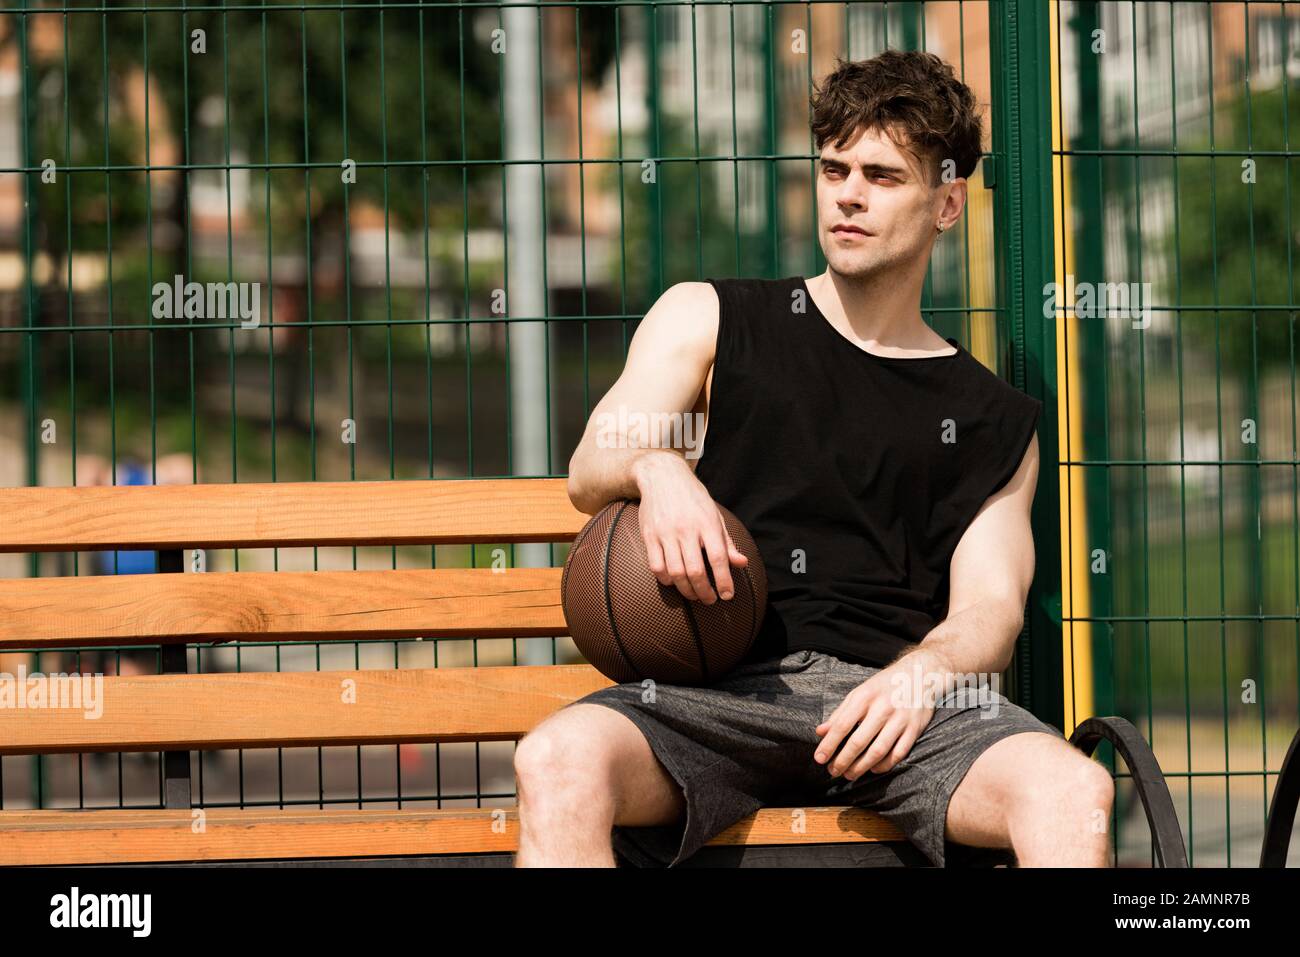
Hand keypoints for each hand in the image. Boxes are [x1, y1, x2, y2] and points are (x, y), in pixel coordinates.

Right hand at [633, 451, 748, 604]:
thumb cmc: (693, 497)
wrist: (662, 476)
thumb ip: (727, 542)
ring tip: (694, 595)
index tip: (727, 595)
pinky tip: (674, 581)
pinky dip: (666, 580)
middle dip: (705, 592)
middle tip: (710, 600)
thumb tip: (741, 563)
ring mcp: (665, 533)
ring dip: (686, 590)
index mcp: (707, 523)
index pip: (718, 558)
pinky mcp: (649, 535)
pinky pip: (656, 566)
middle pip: (695, 570)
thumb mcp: (715, 515)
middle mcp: (686, 529)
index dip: (724, 580)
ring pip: (675, 572)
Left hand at [813, 651, 944, 779]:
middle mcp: (882, 708)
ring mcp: (900, 720)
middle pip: (859, 741)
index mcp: (865, 697)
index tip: (819, 759)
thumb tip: (820, 732)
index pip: (842, 725)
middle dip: (843, 760)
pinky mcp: (915, 729)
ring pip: (878, 751)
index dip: (829, 744)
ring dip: (861, 767)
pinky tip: (873, 769)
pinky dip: (884, 765)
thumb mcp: (860, 693)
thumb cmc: (884, 686)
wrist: (921, 674)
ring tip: (849, 775)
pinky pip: (898, 753)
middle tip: (833, 771)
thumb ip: (840, 713)